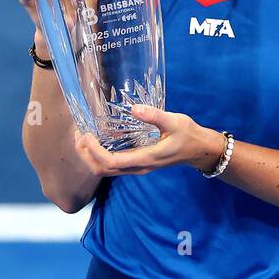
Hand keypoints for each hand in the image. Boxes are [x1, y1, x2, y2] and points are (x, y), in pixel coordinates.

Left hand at [72, 105, 224, 177]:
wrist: (200, 150)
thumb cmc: (188, 135)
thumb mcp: (175, 121)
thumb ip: (155, 115)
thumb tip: (134, 108)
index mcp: (145, 158)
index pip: (111, 162)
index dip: (94, 150)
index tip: (86, 134)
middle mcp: (138, 167)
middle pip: (102, 170)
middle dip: (86, 154)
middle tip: (79, 134)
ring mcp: (137, 167)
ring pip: (105, 170)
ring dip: (90, 156)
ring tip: (83, 136)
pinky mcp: (137, 162)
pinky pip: (112, 164)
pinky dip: (100, 154)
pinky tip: (99, 139)